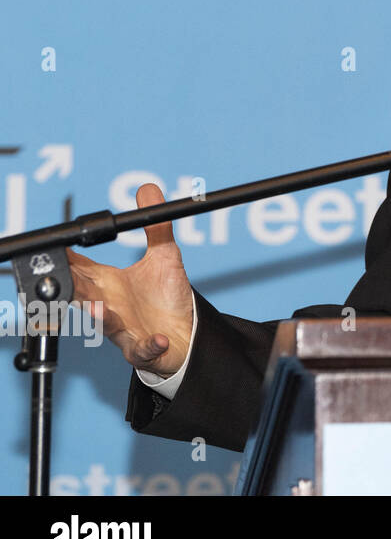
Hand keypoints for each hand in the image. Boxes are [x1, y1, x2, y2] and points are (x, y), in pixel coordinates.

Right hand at [68, 183, 194, 376]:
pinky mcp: (142, 348)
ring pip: (104, 324)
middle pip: (83, 294)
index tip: (58, 246)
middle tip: (71, 276)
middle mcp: (110, 306)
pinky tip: (156, 339)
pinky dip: (147, 346)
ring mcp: (124, 329)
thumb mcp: (165, 256)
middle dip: (75, 286)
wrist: (184, 334)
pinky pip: (141, 350)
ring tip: (98, 308)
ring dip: (99, 316)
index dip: (67, 258)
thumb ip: (156, 225)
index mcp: (109, 283)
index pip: (79, 268)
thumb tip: (147, 188)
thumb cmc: (166, 297)